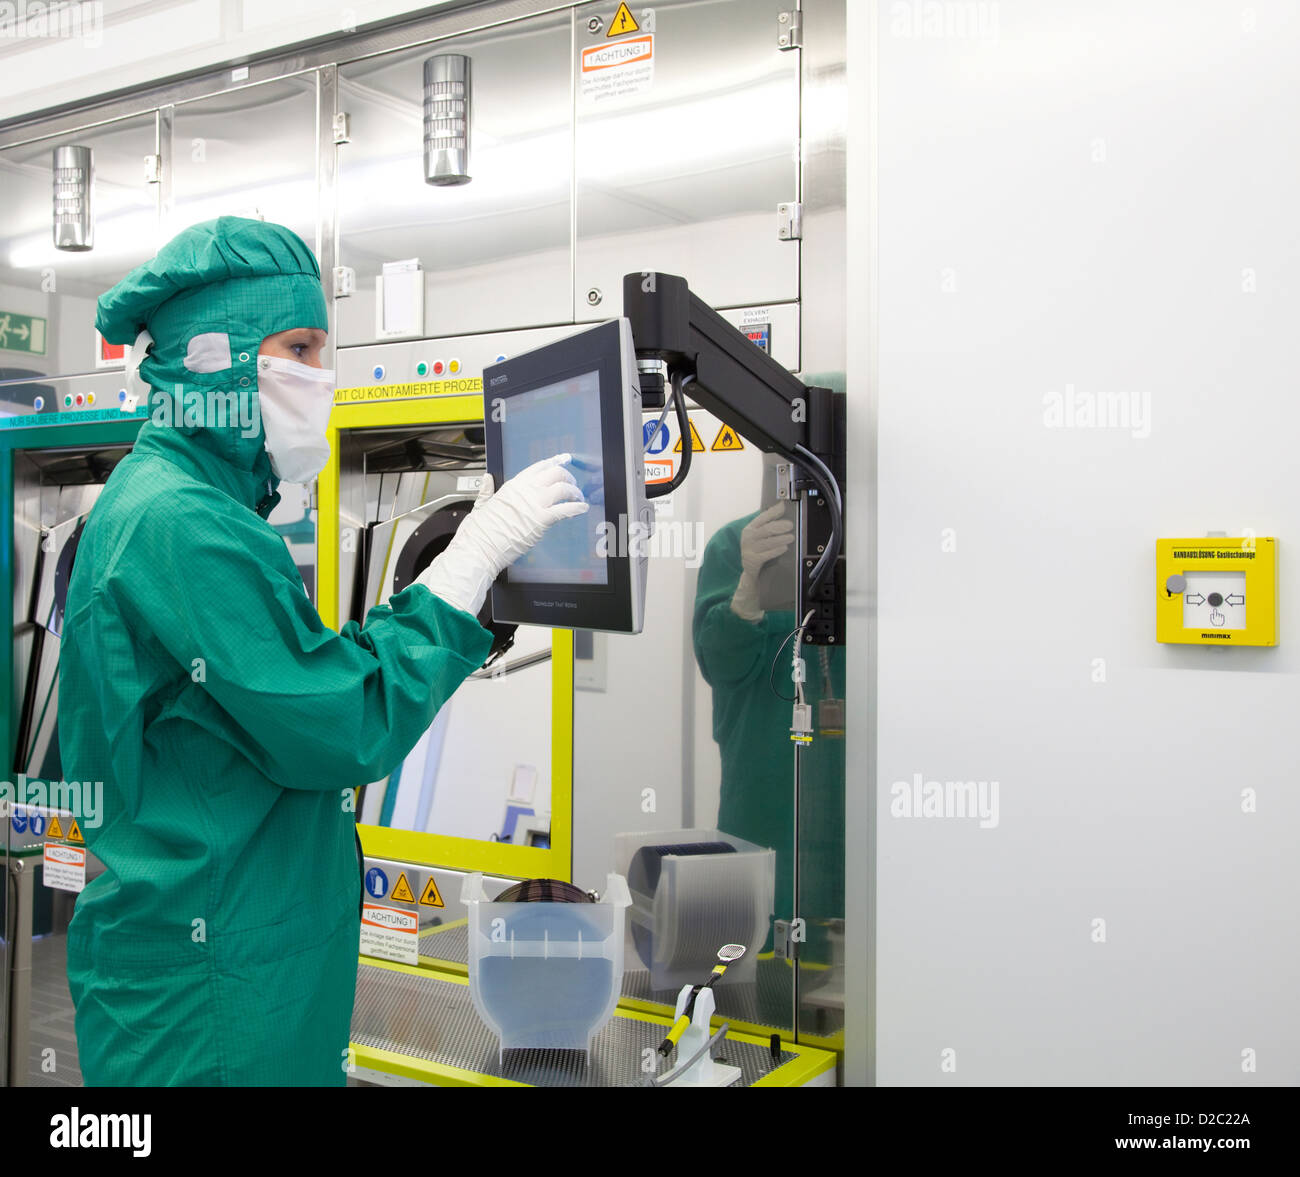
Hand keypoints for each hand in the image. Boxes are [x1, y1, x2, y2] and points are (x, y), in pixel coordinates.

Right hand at [417, 455, 587, 615]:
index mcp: (512, 486)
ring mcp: (534, 504)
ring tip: (578, 498)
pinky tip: (582, 508)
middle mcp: (525, 491)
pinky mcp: (541, 521)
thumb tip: (487, 479)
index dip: (553, 462)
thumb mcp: (481, 506)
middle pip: (554, 474)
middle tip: (572, 484)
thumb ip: (486, 491)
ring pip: (563, 489)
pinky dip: (577, 507)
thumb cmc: (477, 533)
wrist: (478, 548)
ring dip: (574, 492)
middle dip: (567, 476)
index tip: (563, 459)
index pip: (537, 467)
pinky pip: (565, 509)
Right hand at [731, 502, 794, 621]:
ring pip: (766, 542)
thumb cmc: (758, 550)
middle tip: (790, 525)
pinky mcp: (752, 561)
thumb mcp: (761, 536)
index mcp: (749, 529)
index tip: (784, 507)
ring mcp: (748, 550)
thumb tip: (782, 506)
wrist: (749, 573)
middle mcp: (747, 538)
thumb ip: (769, 522)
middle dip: (779, 527)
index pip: (762, 518)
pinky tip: (784, 548)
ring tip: (791, 537)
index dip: (773, 512)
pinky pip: (766, 555)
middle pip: (765, 530)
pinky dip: (776, 551)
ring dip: (780, 539)